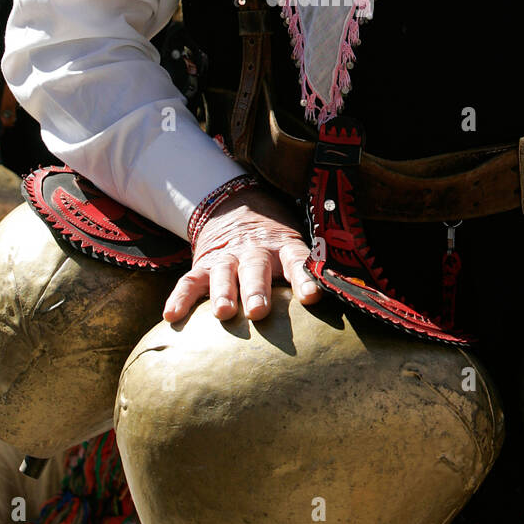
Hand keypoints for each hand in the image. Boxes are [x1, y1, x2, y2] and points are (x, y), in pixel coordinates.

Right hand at [163, 186, 321, 323]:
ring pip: (223, 275)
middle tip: (259, 311)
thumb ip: (310, 272)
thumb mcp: (294, 247)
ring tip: (223, 312)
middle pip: (256, 270)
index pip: (298, 262)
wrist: (236, 207)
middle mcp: (255, 252)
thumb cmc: (275, 244)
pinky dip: (180, 298)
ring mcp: (226, 259)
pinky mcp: (203, 265)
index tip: (312, 297)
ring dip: (223, 293)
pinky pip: (188, 281)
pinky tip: (172, 316)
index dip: (305, 279)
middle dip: (257, 290)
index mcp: (284, 247)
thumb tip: (352, 303)